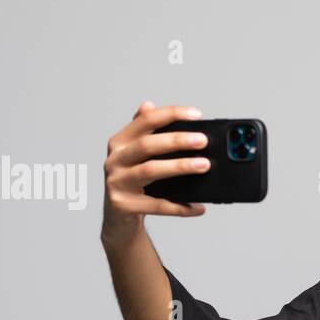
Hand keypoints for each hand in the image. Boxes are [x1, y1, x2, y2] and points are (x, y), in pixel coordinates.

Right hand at [101, 101, 210, 246]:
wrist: (118, 216)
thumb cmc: (133, 181)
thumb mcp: (136, 154)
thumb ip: (143, 131)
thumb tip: (149, 104)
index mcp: (120, 142)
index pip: (145, 120)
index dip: (171, 114)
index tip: (197, 114)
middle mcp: (115, 159)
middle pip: (147, 145)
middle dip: (177, 140)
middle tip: (203, 141)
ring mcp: (117, 182)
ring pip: (150, 170)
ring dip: (180, 167)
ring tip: (204, 165)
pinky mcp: (123, 205)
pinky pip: (157, 205)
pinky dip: (180, 207)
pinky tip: (198, 207)